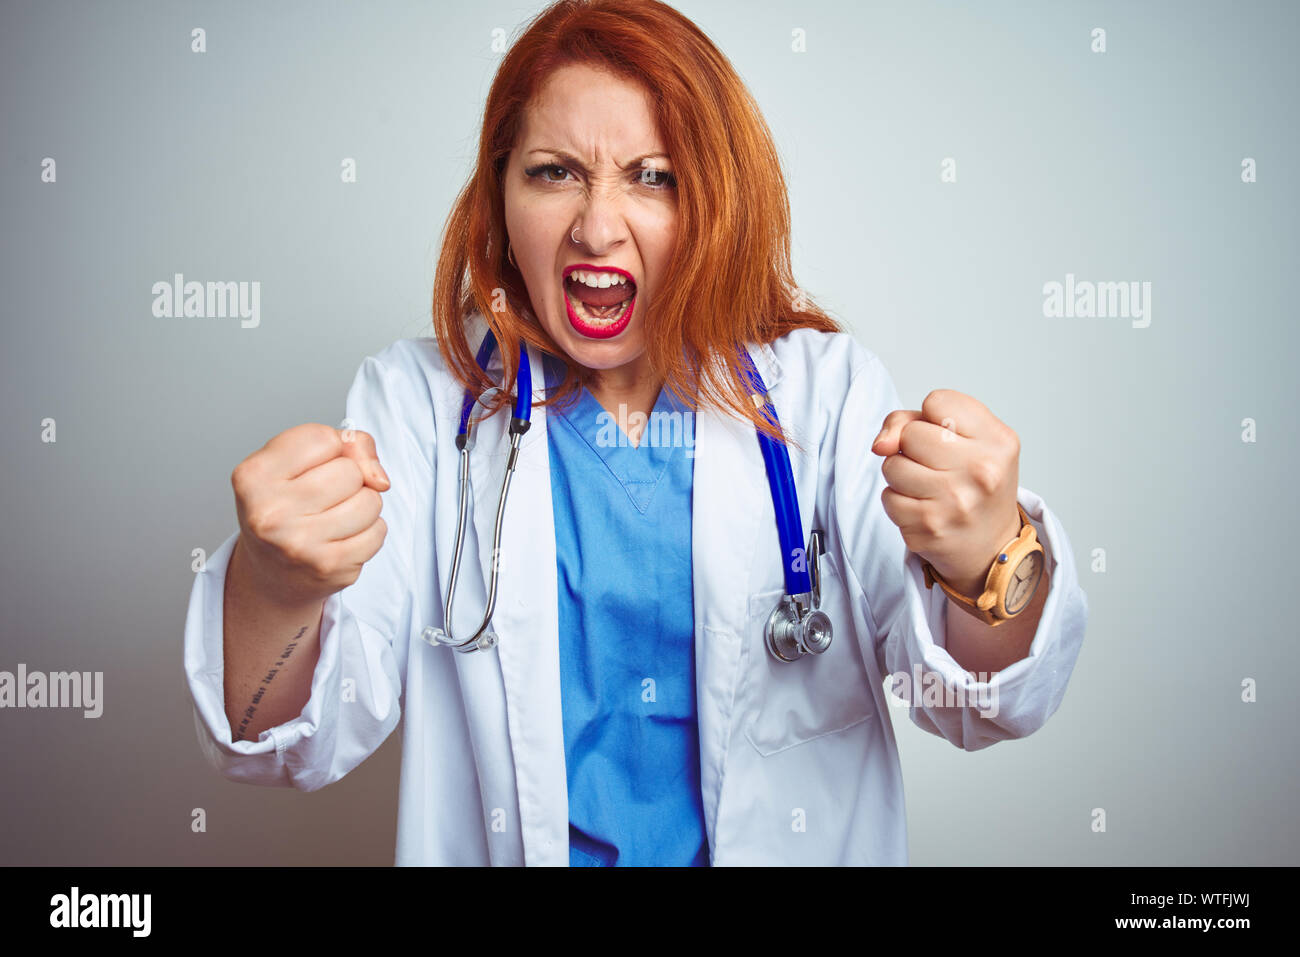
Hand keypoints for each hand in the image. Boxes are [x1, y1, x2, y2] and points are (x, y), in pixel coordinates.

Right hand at [230, 423, 391, 607]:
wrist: (271, 575)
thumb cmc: (286, 509)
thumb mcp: (296, 463)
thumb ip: (347, 446)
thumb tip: (379, 478)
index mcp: (254, 476)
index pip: (323, 438)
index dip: (330, 449)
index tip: (312, 467)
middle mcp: (271, 512)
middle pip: (350, 471)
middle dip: (349, 480)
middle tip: (323, 498)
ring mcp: (300, 543)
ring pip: (370, 501)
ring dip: (363, 506)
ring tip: (335, 518)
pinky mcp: (330, 567)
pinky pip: (378, 532)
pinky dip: (369, 532)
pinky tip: (343, 538)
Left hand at [870, 390, 1021, 598]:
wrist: (992, 547)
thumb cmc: (974, 484)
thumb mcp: (966, 439)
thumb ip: (913, 421)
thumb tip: (880, 444)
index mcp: (998, 440)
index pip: (936, 401)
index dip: (932, 418)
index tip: (950, 436)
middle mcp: (981, 470)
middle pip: (910, 434)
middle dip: (913, 447)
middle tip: (938, 467)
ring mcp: (955, 501)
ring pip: (892, 465)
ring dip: (902, 474)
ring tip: (929, 488)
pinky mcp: (929, 527)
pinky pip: (888, 498)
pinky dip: (898, 501)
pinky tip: (923, 508)